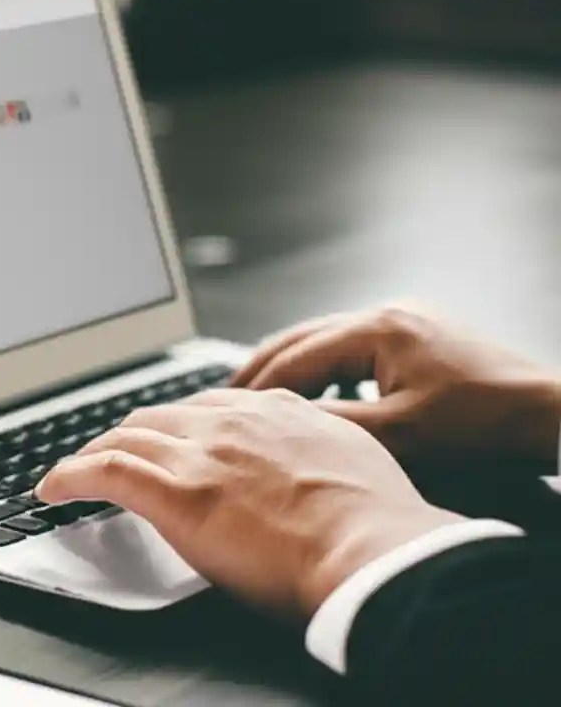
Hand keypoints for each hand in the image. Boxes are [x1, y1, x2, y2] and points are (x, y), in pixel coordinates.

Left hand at [36, 389, 465, 616]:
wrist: (371, 549)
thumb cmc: (374, 521)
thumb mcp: (352, 461)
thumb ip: (318, 449)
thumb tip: (311, 460)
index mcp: (273, 412)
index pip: (206, 406)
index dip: (177, 424)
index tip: (166, 439)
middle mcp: (229, 422)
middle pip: (157, 417)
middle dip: (130, 434)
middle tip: (114, 455)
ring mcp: (198, 455)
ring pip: (124, 437)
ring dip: (93, 453)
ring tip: (77, 471)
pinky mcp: (173, 494)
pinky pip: (102, 472)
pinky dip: (69, 477)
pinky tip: (52, 489)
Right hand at [232, 305, 560, 468]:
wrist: (549, 416)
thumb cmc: (484, 426)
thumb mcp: (397, 435)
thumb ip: (331, 427)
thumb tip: (274, 428)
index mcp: (378, 327)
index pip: (294, 357)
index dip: (253, 388)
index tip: (221, 413)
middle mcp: (388, 313)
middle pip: (300, 338)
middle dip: (258, 370)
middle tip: (221, 400)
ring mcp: (405, 320)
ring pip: (324, 341)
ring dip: (288, 370)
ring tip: (256, 399)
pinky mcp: (419, 336)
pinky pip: (352, 348)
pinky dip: (323, 371)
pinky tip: (315, 397)